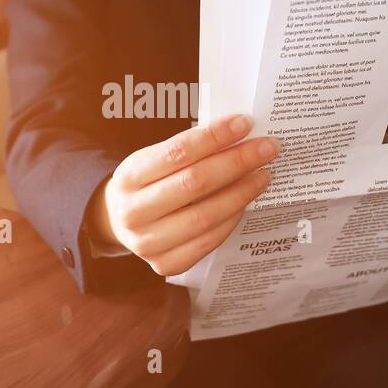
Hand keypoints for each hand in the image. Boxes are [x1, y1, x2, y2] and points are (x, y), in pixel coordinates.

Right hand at [86, 114, 276, 275]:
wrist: (119, 222)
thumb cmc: (147, 183)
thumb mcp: (154, 159)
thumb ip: (189, 149)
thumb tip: (240, 134)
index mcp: (127, 177)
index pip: (178, 152)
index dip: (215, 136)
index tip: (245, 123)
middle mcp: (133, 212)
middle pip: (195, 183)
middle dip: (237, 162)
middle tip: (268, 148)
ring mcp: (147, 243)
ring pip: (205, 216)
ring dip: (241, 192)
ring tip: (263, 175)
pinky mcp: (165, 264)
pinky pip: (209, 241)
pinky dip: (232, 219)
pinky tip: (245, 202)